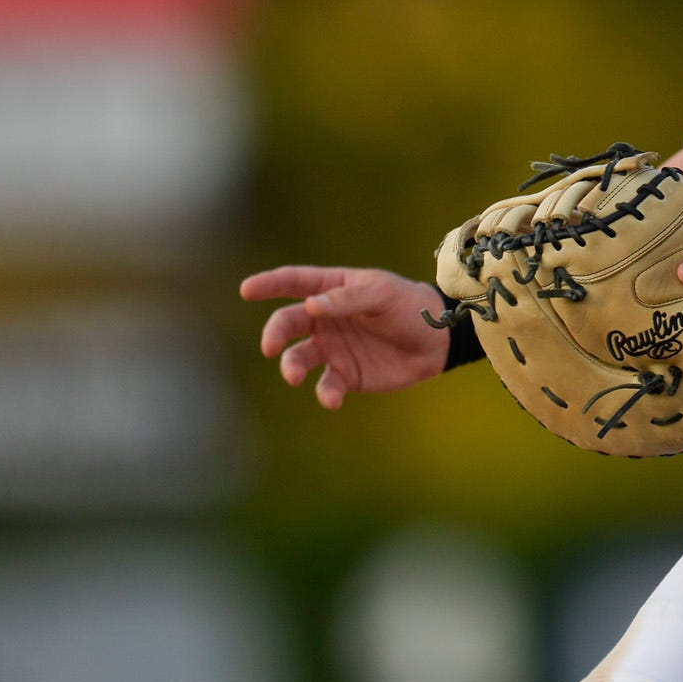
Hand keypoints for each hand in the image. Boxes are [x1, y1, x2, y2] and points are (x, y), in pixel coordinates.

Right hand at [240, 264, 452, 409]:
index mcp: (331, 289)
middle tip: (269, 346)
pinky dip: (325, 393)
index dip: (269, 284)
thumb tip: (310, 306)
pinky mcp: (345, 376)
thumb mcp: (381, 294)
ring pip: (298, 358)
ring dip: (291, 367)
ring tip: (295, 376)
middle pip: (287, 323)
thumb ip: (346, 299)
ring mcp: (332, 348)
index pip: (294, 282)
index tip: (246, 290)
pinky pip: (326, 385)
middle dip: (275, 333)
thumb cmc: (408, 306)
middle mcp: (325, 319)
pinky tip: (331, 398)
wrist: (437, 340)